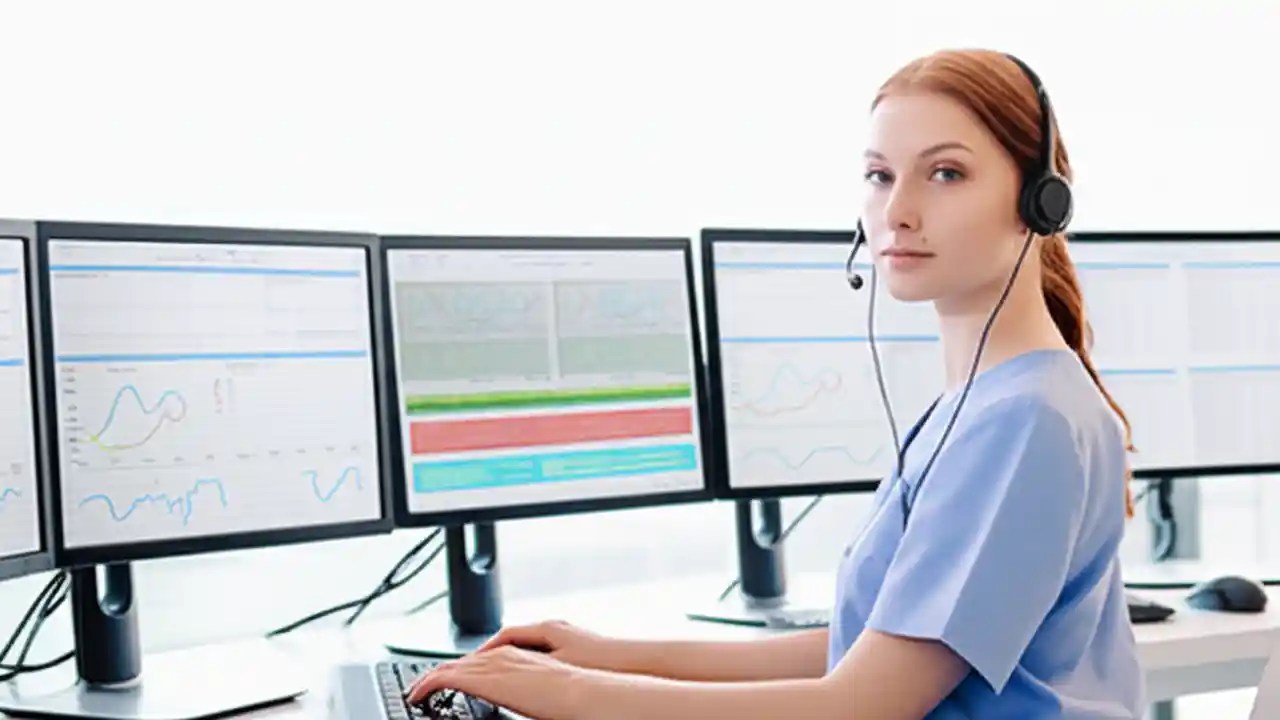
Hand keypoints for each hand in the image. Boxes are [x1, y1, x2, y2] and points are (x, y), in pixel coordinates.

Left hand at [405, 646, 586, 719]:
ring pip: (448, 667)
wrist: (579, 692)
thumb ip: (526, 690)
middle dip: (440, 673)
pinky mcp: (482, 678)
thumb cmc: (570, 694)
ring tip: (416, 690)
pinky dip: (427, 684)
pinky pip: (444, 678)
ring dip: (430, 678)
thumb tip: (525, 700)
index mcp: (515, 656)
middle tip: (424, 686)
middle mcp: (500, 655)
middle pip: (460, 661)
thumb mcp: (543, 689)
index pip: (479, 661)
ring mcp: (490, 663)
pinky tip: (417, 695)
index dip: (461, 670)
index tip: (450, 682)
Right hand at [475, 620, 618, 670]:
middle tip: (477, 668)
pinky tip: (531, 677)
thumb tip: (506, 671)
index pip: (505, 634)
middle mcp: (556, 628)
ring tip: (499, 673)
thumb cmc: (600, 660)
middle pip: (515, 638)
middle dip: (495, 652)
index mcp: (547, 629)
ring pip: (530, 645)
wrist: (634, 660)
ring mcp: (567, 636)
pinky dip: (531, 662)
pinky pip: (545, 652)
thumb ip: (530, 666)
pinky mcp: (577, 646)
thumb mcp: (556, 666)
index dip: (485, 649)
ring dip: (513, 657)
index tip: (471, 662)